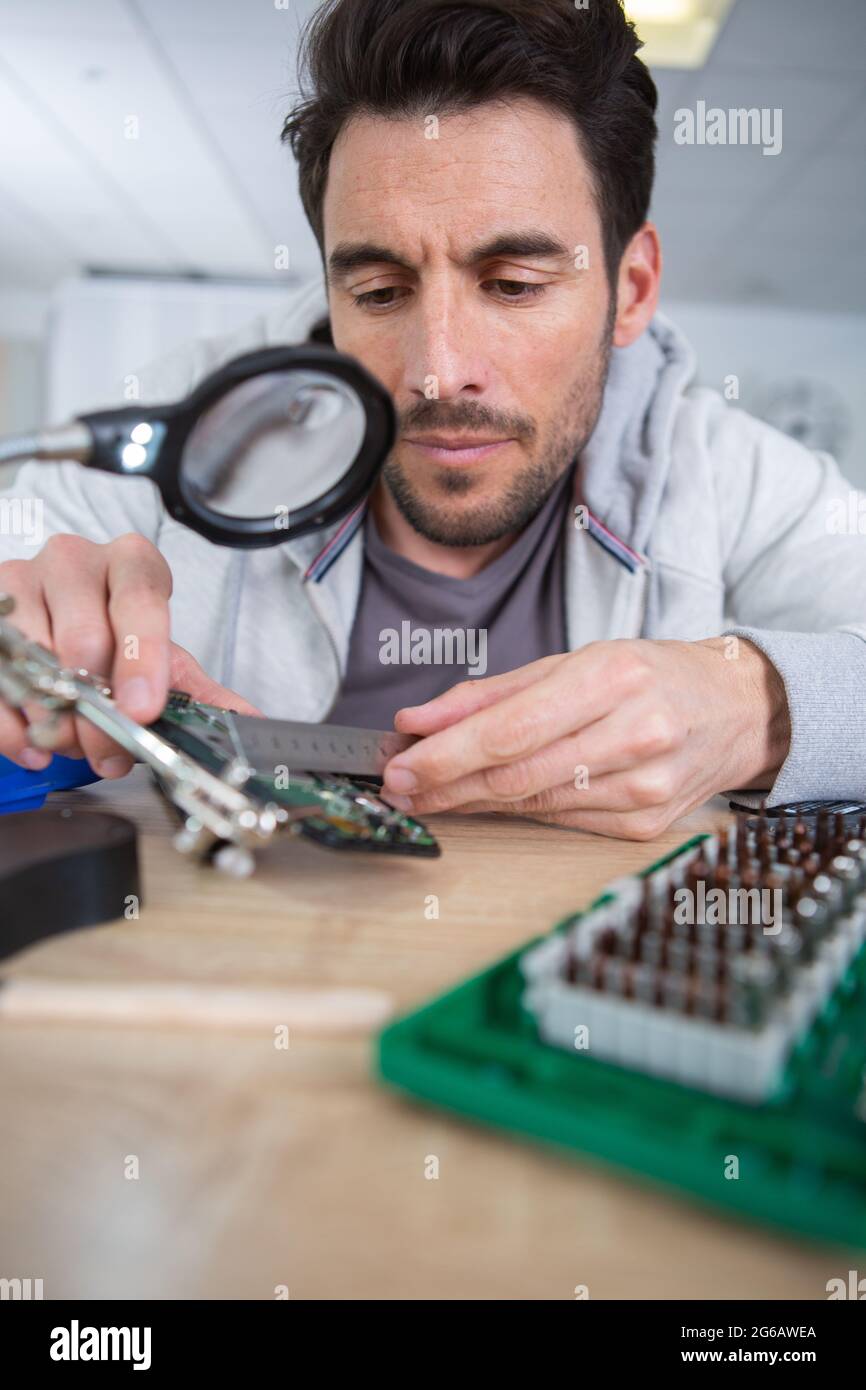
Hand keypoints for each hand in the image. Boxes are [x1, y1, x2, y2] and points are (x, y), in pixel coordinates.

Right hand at [0, 532, 258, 777]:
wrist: (54, 619)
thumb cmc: (115, 637)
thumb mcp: (161, 659)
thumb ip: (199, 693)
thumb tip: (249, 725)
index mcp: (131, 563)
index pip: (140, 600)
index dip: (142, 656)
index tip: (142, 710)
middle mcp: (73, 560)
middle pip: (83, 636)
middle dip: (98, 709)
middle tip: (108, 751)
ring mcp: (20, 580)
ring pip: (32, 654)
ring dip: (53, 716)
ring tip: (71, 745)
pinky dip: (10, 721)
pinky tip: (31, 746)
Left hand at [381, 638, 790, 840]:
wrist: (737, 709)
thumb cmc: (651, 676)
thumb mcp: (574, 661)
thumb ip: (493, 693)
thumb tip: (418, 721)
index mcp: (613, 677)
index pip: (510, 729)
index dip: (445, 755)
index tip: (399, 764)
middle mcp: (635, 733)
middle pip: (516, 773)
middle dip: (445, 783)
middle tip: (398, 785)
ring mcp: (645, 786)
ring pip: (533, 803)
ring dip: (470, 801)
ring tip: (428, 793)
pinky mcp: (646, 824)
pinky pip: (560, 820)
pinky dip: (514, 812)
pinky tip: (484, 802)